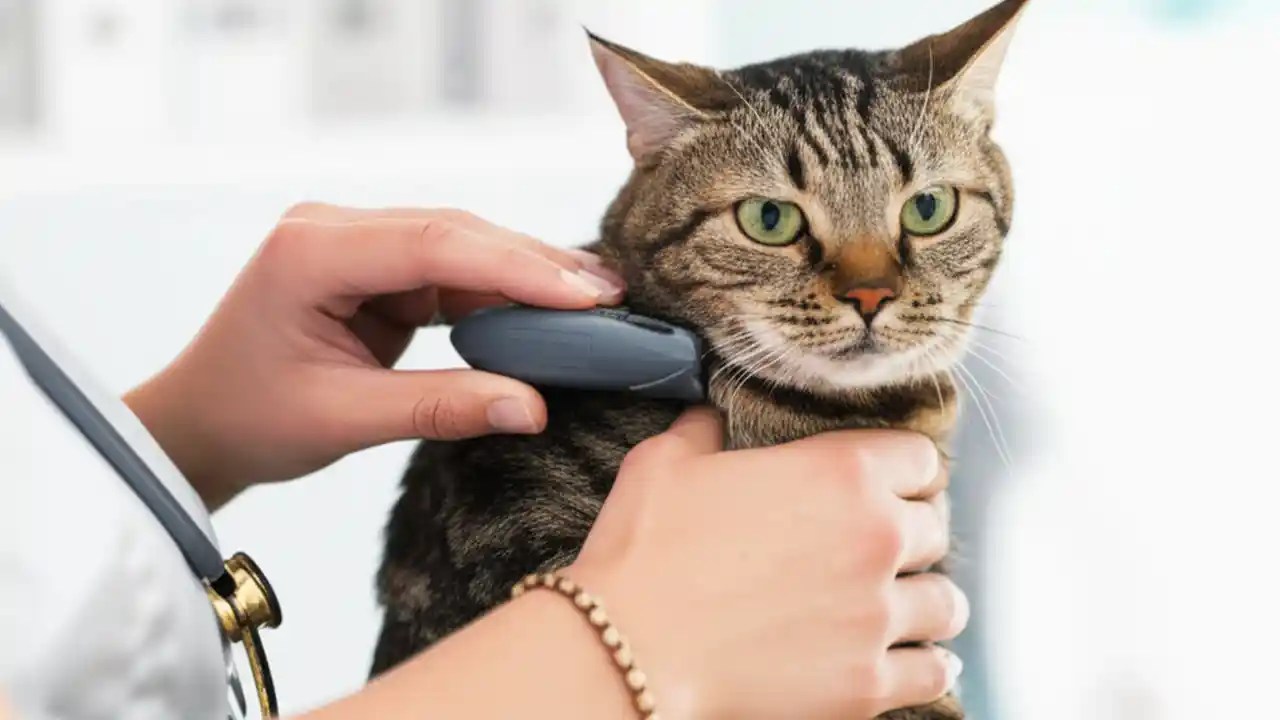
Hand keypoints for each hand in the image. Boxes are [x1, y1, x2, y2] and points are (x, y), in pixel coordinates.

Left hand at [124, 203, 624, 508]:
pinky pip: (450, 271)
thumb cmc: (249, 418)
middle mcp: (334, 229)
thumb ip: (440, 408)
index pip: (434, 243)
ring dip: (525, 273)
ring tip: (597, 299)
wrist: (198, 423)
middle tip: (611, 293)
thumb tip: (533, 407)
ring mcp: (355, 243)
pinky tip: (549, 306)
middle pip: (456, 233)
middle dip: (534, 264)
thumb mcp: (342, 420)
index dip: (516, 267)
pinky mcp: (374, 265)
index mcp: (311, 251)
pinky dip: (498, 291)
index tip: (584, 295)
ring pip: (461, 246)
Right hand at [568, 408, 964, 719]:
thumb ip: (705, 429)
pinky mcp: (867, 682)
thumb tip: (711, 416)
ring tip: (907, 605)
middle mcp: (877, 538)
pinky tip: (919, 659)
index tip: (891, 486)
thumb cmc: (644, 548)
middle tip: (884, 548)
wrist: (628, 647)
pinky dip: (929, 664)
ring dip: (927, 599)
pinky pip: (934, 673)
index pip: (920, 459)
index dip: (905, 471)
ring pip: (946, 603)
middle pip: (935, 530)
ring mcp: (877, 615)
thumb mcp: (667, 461)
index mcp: (841, 471)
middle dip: (912, 535)